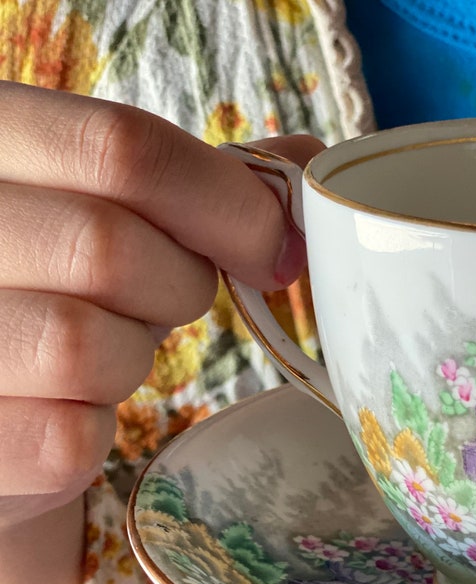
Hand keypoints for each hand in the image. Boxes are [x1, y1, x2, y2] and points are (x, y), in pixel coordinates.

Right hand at [0, 81, 321, 530]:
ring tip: (104, 348)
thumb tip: (310, 161)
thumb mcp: (113, 204)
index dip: (227, 204)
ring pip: (79, 343)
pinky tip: (69, 408)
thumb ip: (199, 178)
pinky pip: (65, 437)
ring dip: (129, 356)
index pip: (119, 146)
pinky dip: (93, 429)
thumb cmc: (56, 283)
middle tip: (166, 299)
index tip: (277, 252)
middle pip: (106, 246)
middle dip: (177, 285)